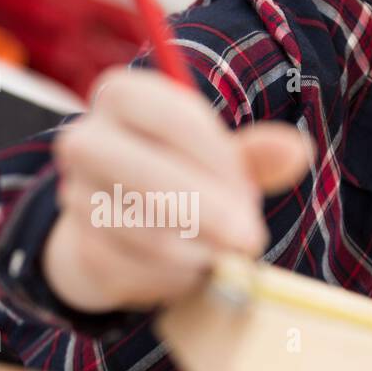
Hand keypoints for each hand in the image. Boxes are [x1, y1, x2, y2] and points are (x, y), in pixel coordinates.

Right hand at [43, 65, 312, 313]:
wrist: (114, 233)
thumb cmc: (176, 181)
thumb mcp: (218, 162)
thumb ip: (254, 156)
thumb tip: (297, 150)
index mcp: (123, 96)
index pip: (172, 115)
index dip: (218, 157)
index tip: (251, 191)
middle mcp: (85, 138)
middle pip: (140, 169)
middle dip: (204, 208)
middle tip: (251, 238)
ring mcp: (74, 193)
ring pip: (137, 224)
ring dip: (193, 246)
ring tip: (224, 254)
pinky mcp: (77, 246)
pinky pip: (128, 264)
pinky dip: (170, 274)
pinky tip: (193, 270)